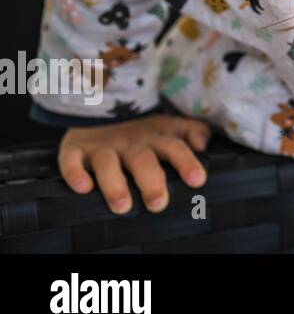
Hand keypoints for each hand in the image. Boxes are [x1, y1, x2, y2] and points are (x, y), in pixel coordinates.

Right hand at [58, 115, 210, 214]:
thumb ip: (191, 132)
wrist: (99, 107)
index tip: (197, 180)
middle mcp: (130, 142)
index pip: (174, 147)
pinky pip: (71, 161)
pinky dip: (75, 173)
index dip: (186, 162)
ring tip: (122, 206)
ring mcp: (102, 146)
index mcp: (156, 137)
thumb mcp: (169, 127)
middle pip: (142, 160)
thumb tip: (203, 143)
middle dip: (151, 181)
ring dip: (114, 184)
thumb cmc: (143, 130)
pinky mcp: (75, 149)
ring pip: (107, 164)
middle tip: (158, 203)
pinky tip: (83, 188)